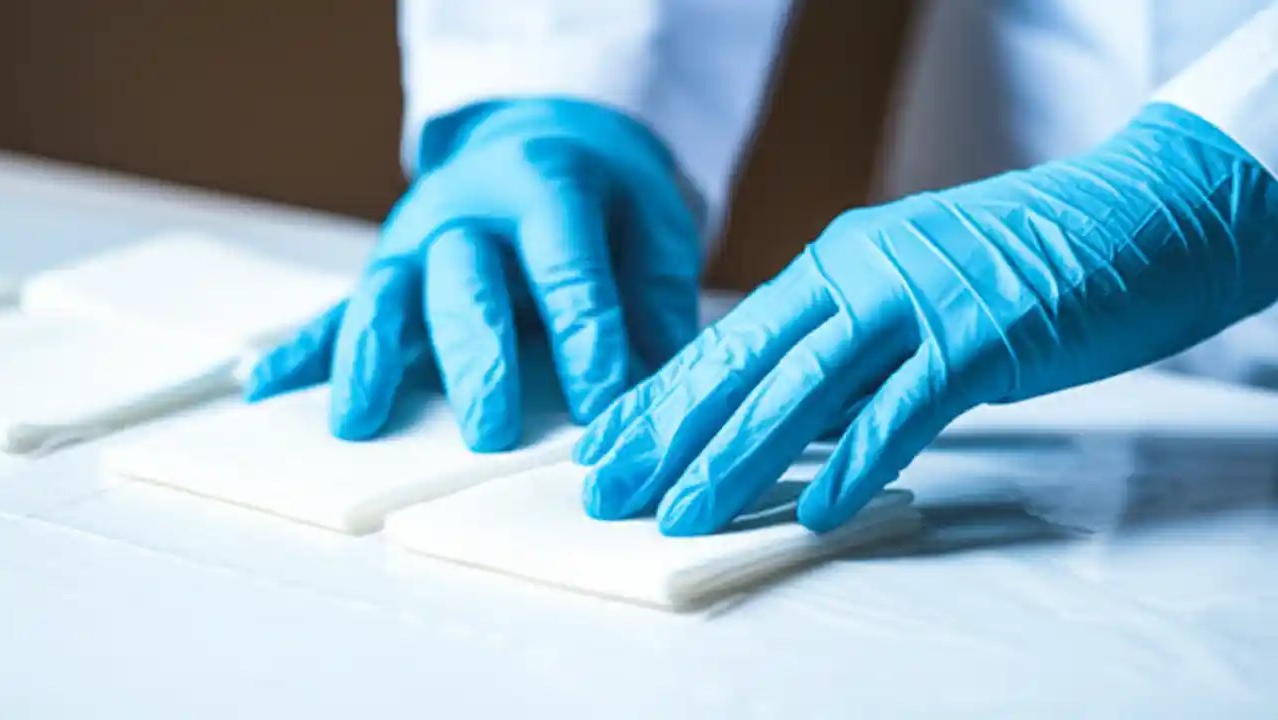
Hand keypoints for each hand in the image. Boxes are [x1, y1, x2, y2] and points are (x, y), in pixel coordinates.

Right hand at [244, 99, 700, 450]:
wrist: (547, 140)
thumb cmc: (608, 204)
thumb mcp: (652, 231)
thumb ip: (654, 304)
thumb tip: (656, 392)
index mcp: (548, 188)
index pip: (566, 266)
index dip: (584, 337)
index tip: (600, 407)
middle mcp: (471, 211)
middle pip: (467, 284)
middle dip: (477, 360)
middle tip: (490, 433)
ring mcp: (416, 239)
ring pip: (387, 295)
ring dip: (372, 359)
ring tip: (360, 423)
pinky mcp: (385, 269)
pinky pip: (339, 309)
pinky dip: (304, 348)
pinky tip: (266, 387)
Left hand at [576, 103, 1277, 534]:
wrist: (1134, 215)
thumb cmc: (1019, 261)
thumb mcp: (909, 288)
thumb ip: (848, 344)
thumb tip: (789, 414)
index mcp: (836, 263)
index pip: (729, 339)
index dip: (662, 396)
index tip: (608, 444)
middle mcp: (861, 275)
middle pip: (744, 364)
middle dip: (668, 434)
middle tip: (609, 490)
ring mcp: (919, 303)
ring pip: (804, 390)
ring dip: (738, 458)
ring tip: (683, 513)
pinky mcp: (981, 337)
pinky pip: (904, 409)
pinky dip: (858, 462)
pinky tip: (819, 512)